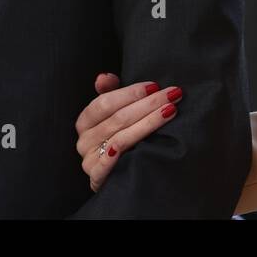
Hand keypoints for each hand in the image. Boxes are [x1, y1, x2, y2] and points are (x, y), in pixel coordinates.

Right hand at [74, 72, 183, 192]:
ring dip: (149, 123)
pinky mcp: (97, 179)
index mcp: (85, 122)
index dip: (130, 93)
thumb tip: (104, 77)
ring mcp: (89, 161)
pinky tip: (144, 144)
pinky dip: (121, 154)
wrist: (116, 176)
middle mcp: (84, 141)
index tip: (154, 86)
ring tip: (170, 111)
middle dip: (148, 104)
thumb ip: (109, 92)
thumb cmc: (117, 138)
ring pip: (121, 139)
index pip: (104, 102)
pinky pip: (108, 166)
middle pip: (117, 119)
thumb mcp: (112, 114)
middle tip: (172, 95)